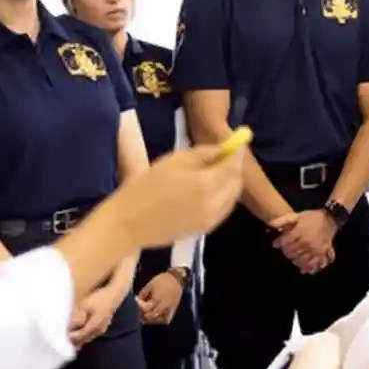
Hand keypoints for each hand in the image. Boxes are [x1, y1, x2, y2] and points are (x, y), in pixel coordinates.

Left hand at [69, 287, 120, 346]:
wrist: (113, 295)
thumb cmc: (99, 299)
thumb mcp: (84, 305)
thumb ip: (77, 318)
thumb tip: (70, 328)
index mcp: (93, 326)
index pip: (80, 336)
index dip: (72, 336)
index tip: (65, 334)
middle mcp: (98, 330)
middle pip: (84, 339)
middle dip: (75, 340)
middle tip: (67, 336)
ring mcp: (102, 329)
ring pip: (89, 338)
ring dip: (81, 338)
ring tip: (73, 335)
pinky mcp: (104, 326)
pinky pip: (92, 334)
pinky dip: (86, 335)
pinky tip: (82, 332)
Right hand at [111, 143, 244, 248]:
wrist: (127, 224)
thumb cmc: (146, 187)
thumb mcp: (174, 161)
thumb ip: (204, 154)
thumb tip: (226, 148)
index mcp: (206, 184)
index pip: (234, 165)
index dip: (238, 151)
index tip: (240, 138)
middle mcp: (215, 204)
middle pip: (236, 182)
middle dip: (235, 167)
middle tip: (226, 154)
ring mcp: (211, 220)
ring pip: (232, 197)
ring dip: (230, 182)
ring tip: (216, 170)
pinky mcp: (205, 230)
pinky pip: (223, 209)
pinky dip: (223, 196)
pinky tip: (209, 189)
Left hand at [136, 272, 183, 325]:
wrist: (176, 279)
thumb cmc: (162, 280)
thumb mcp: (150, 285)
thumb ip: (142, 294)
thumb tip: (137, 302)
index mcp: (158, 298)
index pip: (146, 308)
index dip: (139, 307)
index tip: (136, 302)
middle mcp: (164, 306)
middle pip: (151, 316)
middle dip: (143, 315)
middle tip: (138, 311)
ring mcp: (169, 310)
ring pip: (158, 320)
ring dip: (150, 319)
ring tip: (145, 315)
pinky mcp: (173, 311)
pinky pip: (166, 320)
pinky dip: (159, 320)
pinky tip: (155, 316)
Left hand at [270, 211, 336, 273]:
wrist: (329, 219)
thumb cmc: (311, 217)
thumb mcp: (296, 215)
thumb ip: (283, 220)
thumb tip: (270, 225)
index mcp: (299, 232)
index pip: (284, 242)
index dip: (278, 243)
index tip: (275, 243)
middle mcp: (306, 242)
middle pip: (291, 252)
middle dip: (285, 251)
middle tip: (285, 248)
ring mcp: (314, 249)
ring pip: (300, 259)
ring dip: (294, 259)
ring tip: (292, 256)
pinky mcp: (321, 253)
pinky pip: (313, 264)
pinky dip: (307, 267)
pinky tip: (302, 269)